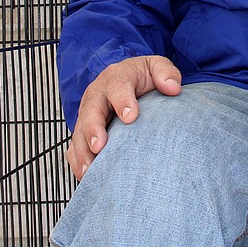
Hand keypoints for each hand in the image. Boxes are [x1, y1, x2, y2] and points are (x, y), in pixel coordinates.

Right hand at [66, 55, 181, 180]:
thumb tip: (172, 88)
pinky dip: (78, 162)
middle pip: (91, 110)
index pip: (118, 86)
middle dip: (93, 128)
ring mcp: (87, 114)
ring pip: (79, 132)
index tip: (131, 117)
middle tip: (98, 146)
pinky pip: (74, 147)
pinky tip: (87, 178)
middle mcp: (97, 95)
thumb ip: (165, 73)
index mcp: (116, 78)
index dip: (123, 101)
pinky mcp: (83, 131)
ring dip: (83, 151)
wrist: (127, 80)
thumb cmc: (142, 77)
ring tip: (89, 170)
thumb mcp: (156, 67)